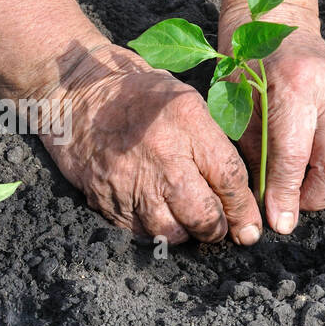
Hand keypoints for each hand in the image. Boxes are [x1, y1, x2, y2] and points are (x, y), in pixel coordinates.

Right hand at [41, 44, 262, 244]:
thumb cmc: (138, 94)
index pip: (229, 179)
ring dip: (186, 232)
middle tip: (221, 227)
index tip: (250, 225)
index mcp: (187, 122)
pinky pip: (141, 232)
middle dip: (218, 229)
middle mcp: (161, 155)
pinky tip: (158, 213)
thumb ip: (213, 142)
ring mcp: (130, 181)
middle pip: (204, 216)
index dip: (244, 209)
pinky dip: (155, 229)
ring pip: (172, 233)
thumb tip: (241, 189)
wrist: (74, 92)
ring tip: (187, 219)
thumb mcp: (186, 101)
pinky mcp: (106, 200)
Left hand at [219, 5, 324, 233]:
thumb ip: (258, 159)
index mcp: (294, 83)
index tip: (281, 222)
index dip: (287, 194)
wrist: (275, 22)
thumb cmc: (247, 67)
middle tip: (294, 203)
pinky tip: (316, 144)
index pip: (295, 155)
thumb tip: (274, 208)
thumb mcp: (239, 112)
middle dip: (317, 194)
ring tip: (301, 174)